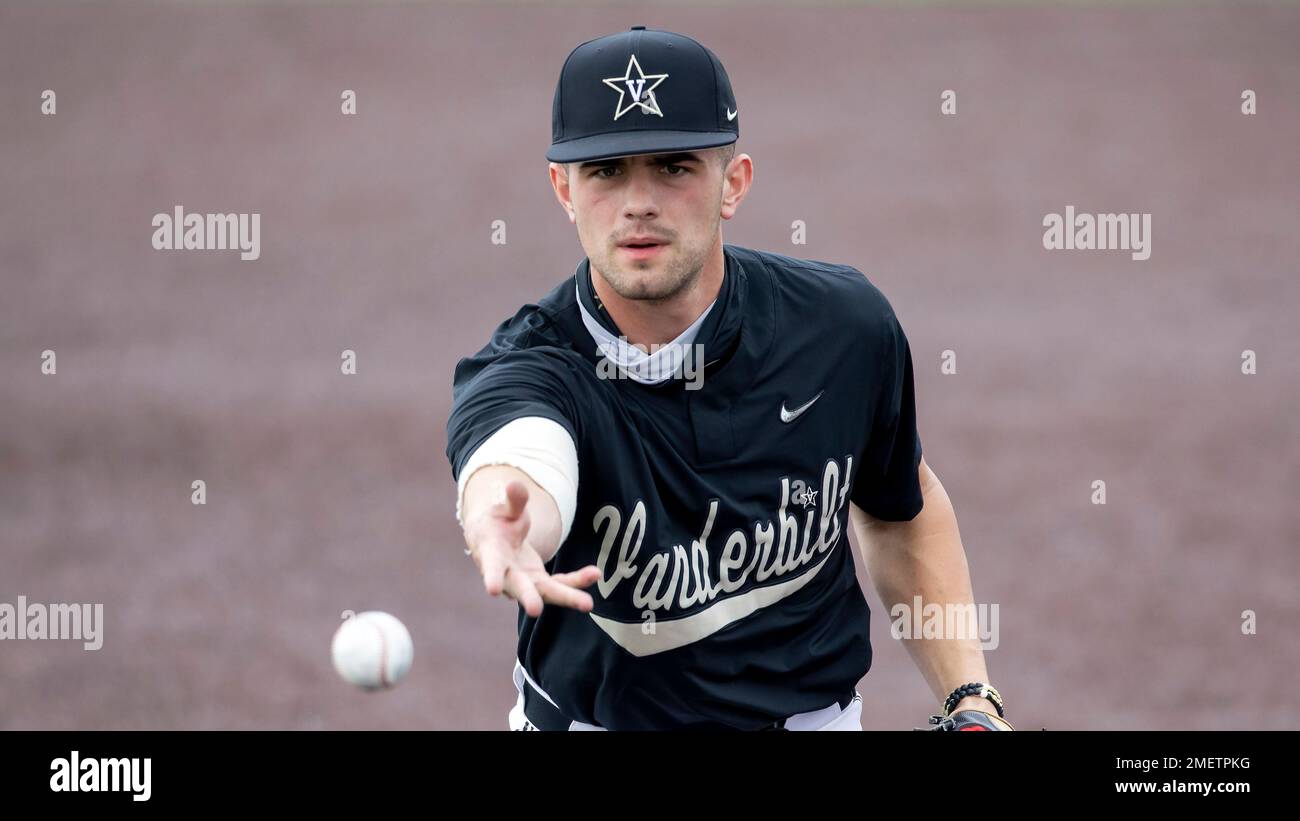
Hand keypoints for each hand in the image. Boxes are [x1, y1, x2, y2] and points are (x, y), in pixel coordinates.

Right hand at [462, 479, 599, 616]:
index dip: (492, 576)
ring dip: (566, 596)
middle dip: (529, 598)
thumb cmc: (497, 524)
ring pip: (546, 592)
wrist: (498, 542)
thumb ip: (513, 501)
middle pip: (520, 588)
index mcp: (491, 555)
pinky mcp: (541, 582)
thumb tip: (515, 484)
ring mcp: (526, 582)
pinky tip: (595, 574)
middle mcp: (507, 575)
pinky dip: (576, 581)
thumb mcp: (502, 509)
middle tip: (536, 610)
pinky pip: (561, 583)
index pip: (491, 566)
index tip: (492, 590)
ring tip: (587, 603)